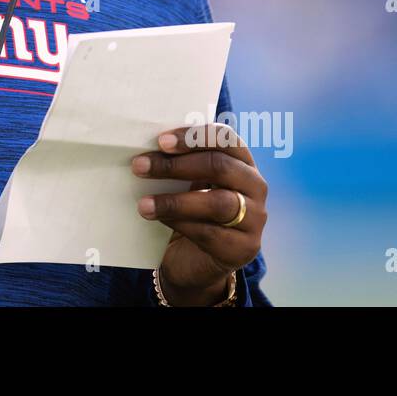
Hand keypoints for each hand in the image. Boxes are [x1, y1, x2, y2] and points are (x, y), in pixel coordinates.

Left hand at [131, 123, 267, 305]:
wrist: (200, 260)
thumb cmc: (193, 210)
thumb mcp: (191, 182)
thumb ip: (181, 164)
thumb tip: (148, 151)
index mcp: (243, 161)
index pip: (225, 138)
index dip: (194, 137)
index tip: (161, 141)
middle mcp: (255, 186)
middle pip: (220, 167)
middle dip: (176, 166)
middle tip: (140, 166)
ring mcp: (255, 219)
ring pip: (218, 203)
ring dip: (175, 201)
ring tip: (144, 203)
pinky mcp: (244, 248)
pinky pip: (210, 233)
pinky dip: (181, 224)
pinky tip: (159, 220)